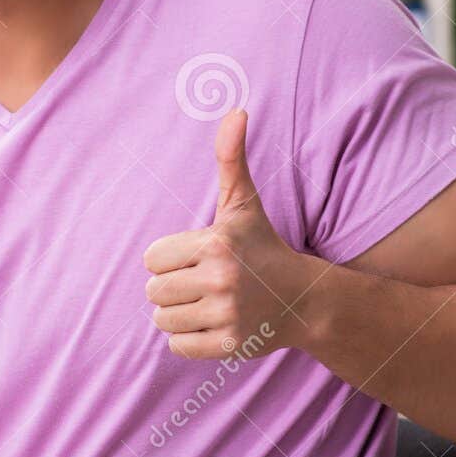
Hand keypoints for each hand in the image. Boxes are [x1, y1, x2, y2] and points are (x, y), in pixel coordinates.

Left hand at [143, 108, 311, 360]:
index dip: (171, 258)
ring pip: (162, 320)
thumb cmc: (263, 246)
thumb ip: (231, 157)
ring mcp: (226, 315)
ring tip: (207, 303)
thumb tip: (237, 110)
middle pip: (153, 291)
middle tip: (203, 282)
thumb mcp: (244, 203)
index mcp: (216, 242)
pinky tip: (213, 323)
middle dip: (173, 288)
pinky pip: (177, 346)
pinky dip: (189, 339)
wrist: (303, 299)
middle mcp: (221, 279)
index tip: (200, 257)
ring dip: (178, 314)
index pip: (152, 258)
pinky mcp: (229, 345)